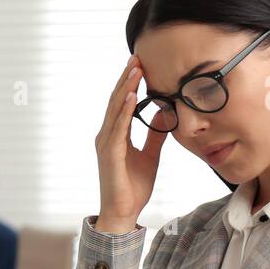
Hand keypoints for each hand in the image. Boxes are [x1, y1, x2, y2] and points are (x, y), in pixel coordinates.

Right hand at [94, 55, 166, 229]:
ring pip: (116, 109)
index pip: (122, 103)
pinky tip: (131, 96)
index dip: (130, 83)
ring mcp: (106, 144)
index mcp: (115, 135)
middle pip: (116, 101)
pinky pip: (118, 128)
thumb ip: (154, 134)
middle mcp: (107, 136)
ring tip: (135, 69)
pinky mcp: (110, 154)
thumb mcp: (151, 155)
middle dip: (127, 78)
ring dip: (125, 88)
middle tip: (137, 57)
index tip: (139, 65)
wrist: (123, 212)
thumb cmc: (133, 187)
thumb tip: (162, 114)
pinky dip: (124, 111)